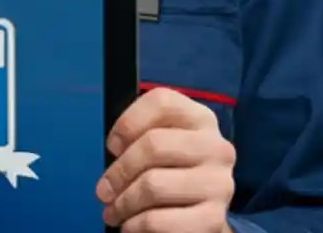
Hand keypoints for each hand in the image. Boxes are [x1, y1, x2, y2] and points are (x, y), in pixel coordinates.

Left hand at [97, 87, 235, 231]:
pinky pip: (159, 221)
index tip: (113, 145)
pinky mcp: (213, 218)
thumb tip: (114, 151)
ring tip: (114, 211)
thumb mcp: (162, 144)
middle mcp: (216, 147)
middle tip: (104, 190)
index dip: (128, 122)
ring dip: (123, 202)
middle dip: (119, 171)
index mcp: (200, 119)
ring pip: (154, 185)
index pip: (161, 102)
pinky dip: (135, 225)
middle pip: (154, 144)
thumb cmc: (172, 172)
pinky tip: (130, 225)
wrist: (203, 212)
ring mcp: (218, 183)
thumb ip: (140, 136)